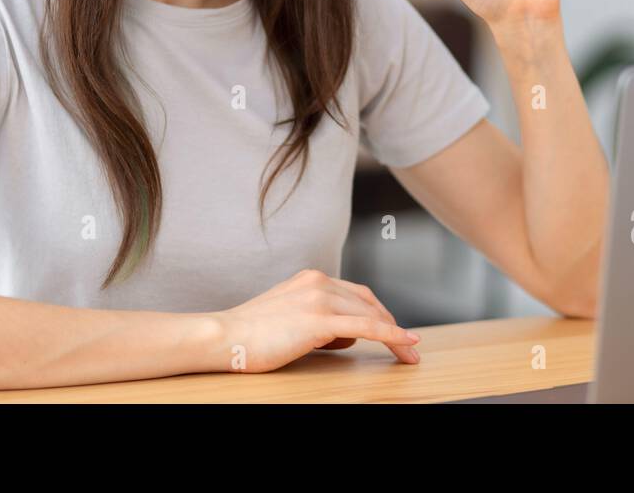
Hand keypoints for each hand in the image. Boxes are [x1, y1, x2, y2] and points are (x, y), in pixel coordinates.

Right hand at [208, 269, 420, 372]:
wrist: (225, 335)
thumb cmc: (251, 333)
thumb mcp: (289, 314)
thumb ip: (315, 316)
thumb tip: (343, 335)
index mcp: (312, 278)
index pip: (357, 294)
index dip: (379, 312)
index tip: (394, 329)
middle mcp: (319, 282)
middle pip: (369, 303)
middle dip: (392, 324)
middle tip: (408, 346)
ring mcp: (320, 298)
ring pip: (371, 316)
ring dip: (395, 335)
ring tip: (409, 354)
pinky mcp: (320, 320)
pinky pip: (367, 328)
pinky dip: (391, 335)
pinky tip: (406, 344)